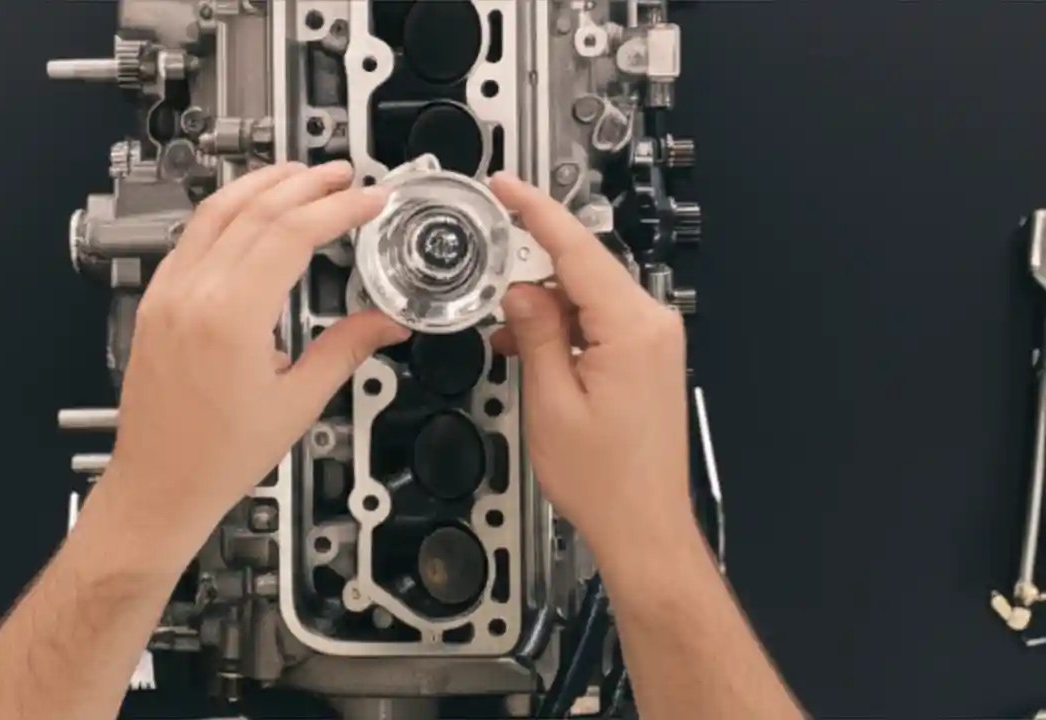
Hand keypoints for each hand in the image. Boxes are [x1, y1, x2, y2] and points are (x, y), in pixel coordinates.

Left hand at [105, 161, 409, 530]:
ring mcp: (167, 294)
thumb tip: (388, 322)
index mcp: (231, 317)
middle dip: (306, 184)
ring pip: (216, 212)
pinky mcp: (156, 302)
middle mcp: (192, 294)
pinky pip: (191, 237)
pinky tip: (250, 210)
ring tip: (301, 175)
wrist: (158, 485)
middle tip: (344, 176)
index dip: (338, 208)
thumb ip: (346, 349)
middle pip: (255, 210)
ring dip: (263, 185)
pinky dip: (227, 211)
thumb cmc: (218, 457)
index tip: (370, 199)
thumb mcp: (298, 403)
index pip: (292, 233)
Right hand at [489, 173, 692, 543]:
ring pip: (589, 296)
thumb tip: (520, 289)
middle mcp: (653, 326)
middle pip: (583, 269)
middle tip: (490, 275)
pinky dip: (565, 328)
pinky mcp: (648, 358)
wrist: (643, 525)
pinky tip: (536, 350)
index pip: (578, 249)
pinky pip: (601, 322)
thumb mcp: (550, 402)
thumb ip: (535, 333)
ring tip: (509, 337)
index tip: (508, 186)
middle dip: (533, 270)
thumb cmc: (605, 480)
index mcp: (632, 329)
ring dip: (546, 308)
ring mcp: (654, 342)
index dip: (536, 212)